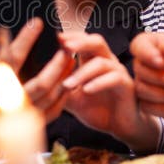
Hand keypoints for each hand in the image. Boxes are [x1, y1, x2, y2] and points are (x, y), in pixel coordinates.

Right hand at [0, 19, 74, 122]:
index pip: (11, 59)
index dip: (25, 40)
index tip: (37, 23)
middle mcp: (8, 105)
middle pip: (40, 83)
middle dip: (57, 64)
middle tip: (66, 46)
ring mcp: (21, 118)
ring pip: (50, 97)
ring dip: (63, 77)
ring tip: (70, 59)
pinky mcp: (30, 125)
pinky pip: (53, 110)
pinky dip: (62, 95)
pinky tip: (67, 80)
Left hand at [59, 32, 159, 152]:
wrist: (120, 127)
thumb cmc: (99, 109)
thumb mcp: (72, 99)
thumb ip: (59, 88)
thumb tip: (38, 84)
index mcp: (94, 61)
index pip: (84, 40)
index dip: (72, 37)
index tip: (57, 38)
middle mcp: (107, 62)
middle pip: (97, 42)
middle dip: (80, 42)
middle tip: (65, 47)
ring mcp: (118, 72)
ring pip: (101, 62)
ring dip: (82, 72)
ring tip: (67, 85)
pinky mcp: (126, 85)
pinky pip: (114, 78)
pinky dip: (98, 83)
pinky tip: (86, 90)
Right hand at [131, 32, 163, 124]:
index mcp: (156, 44)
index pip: (140, 45)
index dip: (147, 54)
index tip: (162, 62)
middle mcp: (147, 64)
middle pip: (140, 69)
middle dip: (161, 78)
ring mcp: (146, 84)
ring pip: (142, 89)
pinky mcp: (150, 103)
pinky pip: (150, 107)